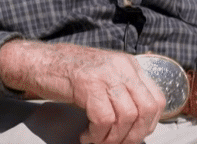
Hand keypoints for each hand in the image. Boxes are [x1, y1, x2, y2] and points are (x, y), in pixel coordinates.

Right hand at [0, 40, 164, 143]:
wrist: (40, 60)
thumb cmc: (70, 72)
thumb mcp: (105, 75)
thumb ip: (122, 93)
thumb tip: (136, 125)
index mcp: (130, 66)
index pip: (157, 99)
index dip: (150, 124)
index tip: (134, 135)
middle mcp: (122, 67)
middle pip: (146, 109)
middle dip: (134, 135)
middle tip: (117, 143)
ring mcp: (106, 74)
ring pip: (126, 117)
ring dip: (113, 138)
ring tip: (97, 140)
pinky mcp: (88, 84)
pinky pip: (104, 119)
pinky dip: (96, 134)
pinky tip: (86, 135)